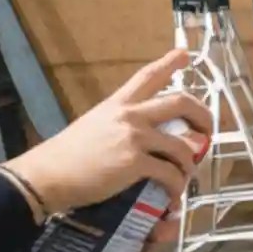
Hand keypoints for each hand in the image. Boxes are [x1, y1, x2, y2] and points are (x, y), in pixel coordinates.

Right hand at [6, 49, 211, 216]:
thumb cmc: (65, 156)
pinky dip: (176, 188)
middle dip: (203, 116)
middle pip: (180, 102)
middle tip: (207, 131)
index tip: (186, 55)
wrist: (45, 176)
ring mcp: (133, 137)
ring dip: (190, 164)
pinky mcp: (134, 162)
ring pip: (182, 146)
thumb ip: (120, 125)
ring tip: (187, 176)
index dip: (169, 63)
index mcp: (117, 104)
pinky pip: (170, 174)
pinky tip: (173, 197)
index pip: (147, 76)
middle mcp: (129, 115)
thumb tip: (147, 137)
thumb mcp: (93, 126)